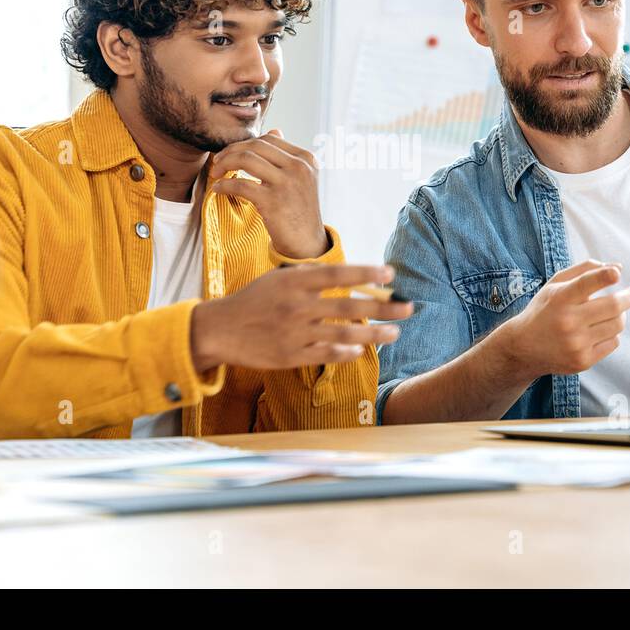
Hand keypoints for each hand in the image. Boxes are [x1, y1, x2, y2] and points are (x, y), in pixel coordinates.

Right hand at [189, 263, 412, 372]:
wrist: (220, 329)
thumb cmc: (255, 300)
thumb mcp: (279, 279)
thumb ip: (310, 277)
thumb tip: (349, 275)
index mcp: (294, 282)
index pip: (338, 274)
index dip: (366, 272)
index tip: (391, 272)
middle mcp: (297, 307)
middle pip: (349, 306)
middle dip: (384, 307)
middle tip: (409, 307)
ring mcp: (295, 334)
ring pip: (344, 335)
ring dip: (374, 334)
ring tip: (395, 332)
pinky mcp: (292, 357)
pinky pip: (328, 356)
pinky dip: (348, 353)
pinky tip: (362, 350)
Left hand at [209, 129, 327, 259]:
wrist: (307, 243)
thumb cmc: (299, 211)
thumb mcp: (301, 178)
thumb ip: (287, 156)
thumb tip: (275, 130)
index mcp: (306, 159)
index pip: (270, 139)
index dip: (245, 143)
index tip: (231, 153)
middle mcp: (299, 167)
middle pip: (256, 146)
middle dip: (231, 150)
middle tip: (218, 161)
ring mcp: (287, 183)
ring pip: (246, 159)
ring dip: (225, 163)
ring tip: (216, 172)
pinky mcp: (273, 201)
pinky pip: (240, 184)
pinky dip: (224, 185)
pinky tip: (218, 190)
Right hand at [494, 260, 629, 377]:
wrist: (523, 348)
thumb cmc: (544, 310)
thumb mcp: (555, 285)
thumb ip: (584, 270)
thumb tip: (618, 267)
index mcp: (560, 298)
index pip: (585, 284)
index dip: (603, 277)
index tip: (617, 273)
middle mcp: (568, 321)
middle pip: (613, 306)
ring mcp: (576, 344)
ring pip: (618, 324)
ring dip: (620, 315)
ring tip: (612, 312)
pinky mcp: (583, 361)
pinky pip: (613, 342)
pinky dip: (612, 333)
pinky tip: (599, 330)